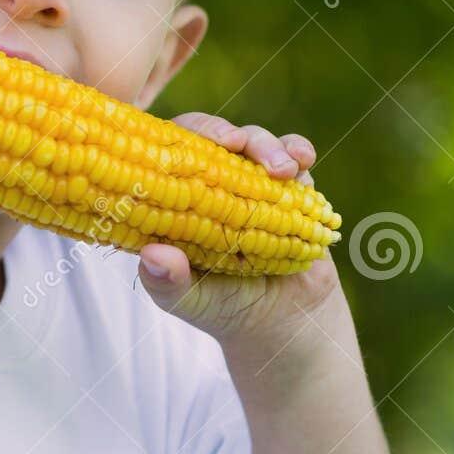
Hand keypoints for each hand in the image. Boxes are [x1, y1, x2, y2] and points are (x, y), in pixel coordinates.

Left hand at [135, 113, 342, 345]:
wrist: (283, 322)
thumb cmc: (220, 307)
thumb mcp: (186, 302)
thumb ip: (166, 282)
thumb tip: (152, 256)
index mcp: (175, 198)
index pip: (164, 152)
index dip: (169, 137)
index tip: (184, 143)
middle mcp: (211, 181)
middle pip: (211, 136)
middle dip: (223, 131)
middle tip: (234, 142)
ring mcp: (252, 180)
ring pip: (254, 140)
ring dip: (267, 146)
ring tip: (283, 171)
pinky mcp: (290, 186)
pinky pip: (294, 156)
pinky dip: (298, 151)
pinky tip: (302, 162)